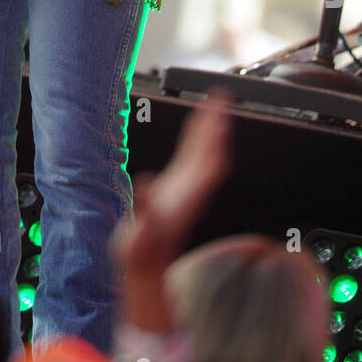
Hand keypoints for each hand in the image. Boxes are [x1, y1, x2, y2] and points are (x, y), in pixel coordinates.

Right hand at [112, 88, 231, 272]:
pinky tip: (195, 133)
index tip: (218, 109)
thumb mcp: (140, 231)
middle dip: (216, 122)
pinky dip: (197, 142)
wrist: (145, 265)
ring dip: (210, 130)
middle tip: (220, 96)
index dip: (214, 132)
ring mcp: (186, 188)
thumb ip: (143, 207)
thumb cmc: (142, 249)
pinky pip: (193, 159)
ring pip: (205, 154)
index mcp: (186, 192)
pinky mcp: (177, 189)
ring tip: (212, 107)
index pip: (208, 156)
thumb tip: (146, 182)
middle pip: (211, 150)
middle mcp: (191, 188)